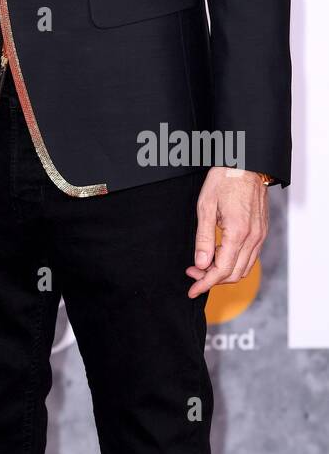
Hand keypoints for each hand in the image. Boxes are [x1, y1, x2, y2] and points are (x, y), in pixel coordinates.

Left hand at [185, 167, 269, 298]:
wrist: (246, 163)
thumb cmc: (224, 180)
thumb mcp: (205, 207)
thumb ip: (204, 238)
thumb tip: (201, 264)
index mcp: (238, 233)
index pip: (221, 270)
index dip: (205, 283)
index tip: (192, 290)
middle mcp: (253, 238)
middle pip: (234, 274)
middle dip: (212, 280)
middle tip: (192, 273)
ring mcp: (260, 236)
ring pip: (244, 268)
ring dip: (223, 273)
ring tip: (203, 266)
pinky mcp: (262, 232)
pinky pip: (250, 257)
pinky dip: (234, 264)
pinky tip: (219, 257)